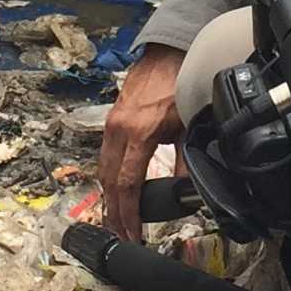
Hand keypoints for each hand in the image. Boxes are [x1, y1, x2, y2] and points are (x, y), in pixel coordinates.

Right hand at [96, 44, 187, 240]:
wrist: (165, 55)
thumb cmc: (178, 86)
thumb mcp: (187, 127)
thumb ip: (186, 161)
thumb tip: (188, 190)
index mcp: (139, 133)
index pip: (128, 183)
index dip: (129, 213)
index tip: (132, 233)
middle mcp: (118, 130)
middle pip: (109, 182)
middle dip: (114, 212)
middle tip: (121, 236)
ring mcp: (111, 124)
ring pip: (102, 170)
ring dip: (108, 197)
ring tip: (116, 220)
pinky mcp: (110, 121)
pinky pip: (104, 156)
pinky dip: (108, 178)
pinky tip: (115, 191)